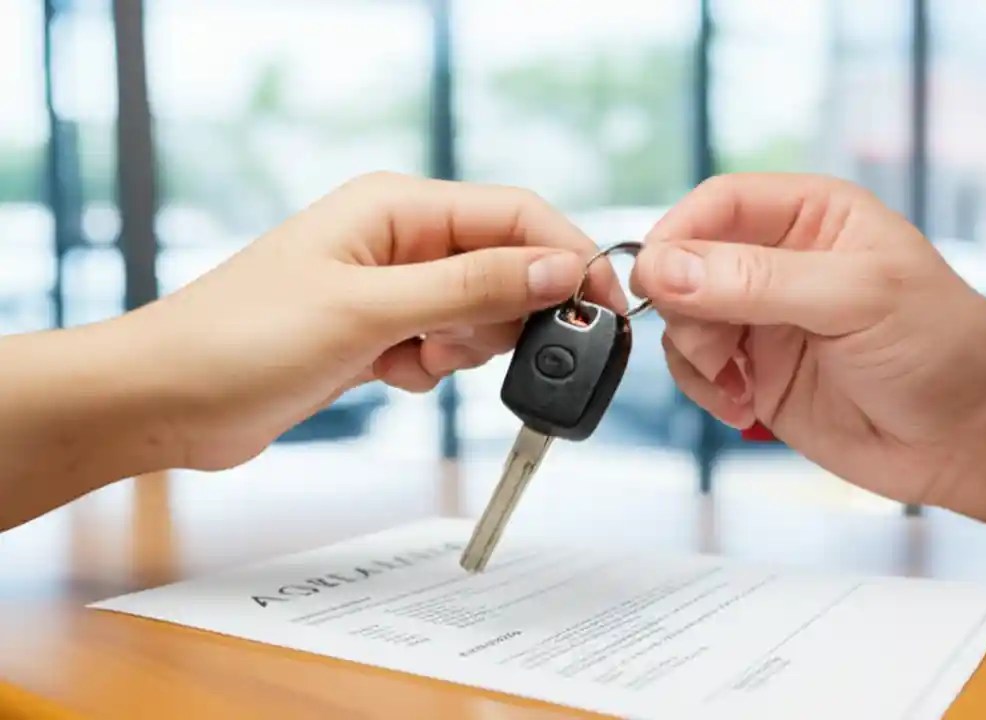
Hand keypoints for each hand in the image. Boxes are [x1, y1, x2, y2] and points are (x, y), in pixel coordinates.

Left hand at [122, 172, 620, 470]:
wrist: (166, 401)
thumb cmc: (239, 339)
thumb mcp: (369, 310)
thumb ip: (471, 286)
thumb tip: (557, 267)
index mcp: (396, 206)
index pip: (513, 214)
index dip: (565, 256)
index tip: (601, 305)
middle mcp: (399, 240)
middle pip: (503, 264)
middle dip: (503, 314)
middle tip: (467, 346)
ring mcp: (390, 288)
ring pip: (478, 312)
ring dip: (462, 347)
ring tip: (408, 360)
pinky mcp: (380, 332)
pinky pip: (444, 345)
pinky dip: (430, 368)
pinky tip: (385, 373)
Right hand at [634, 173, 985, 505]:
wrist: (975, 438)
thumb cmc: (942, 348)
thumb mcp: (854, 298)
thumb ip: (756, 280)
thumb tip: (664, 267)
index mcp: (812, 215)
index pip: (720, 203)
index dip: (680, 234)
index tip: (655, 275)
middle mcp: (780, 262)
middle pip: (688, 262)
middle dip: (686, 306)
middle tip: (715, 347)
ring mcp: (766, 320)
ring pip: (684, 319)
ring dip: (695, 354)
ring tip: (738, 384)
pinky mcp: (758, 375)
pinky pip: (698, 370)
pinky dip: (706, 390)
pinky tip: (744, 408)